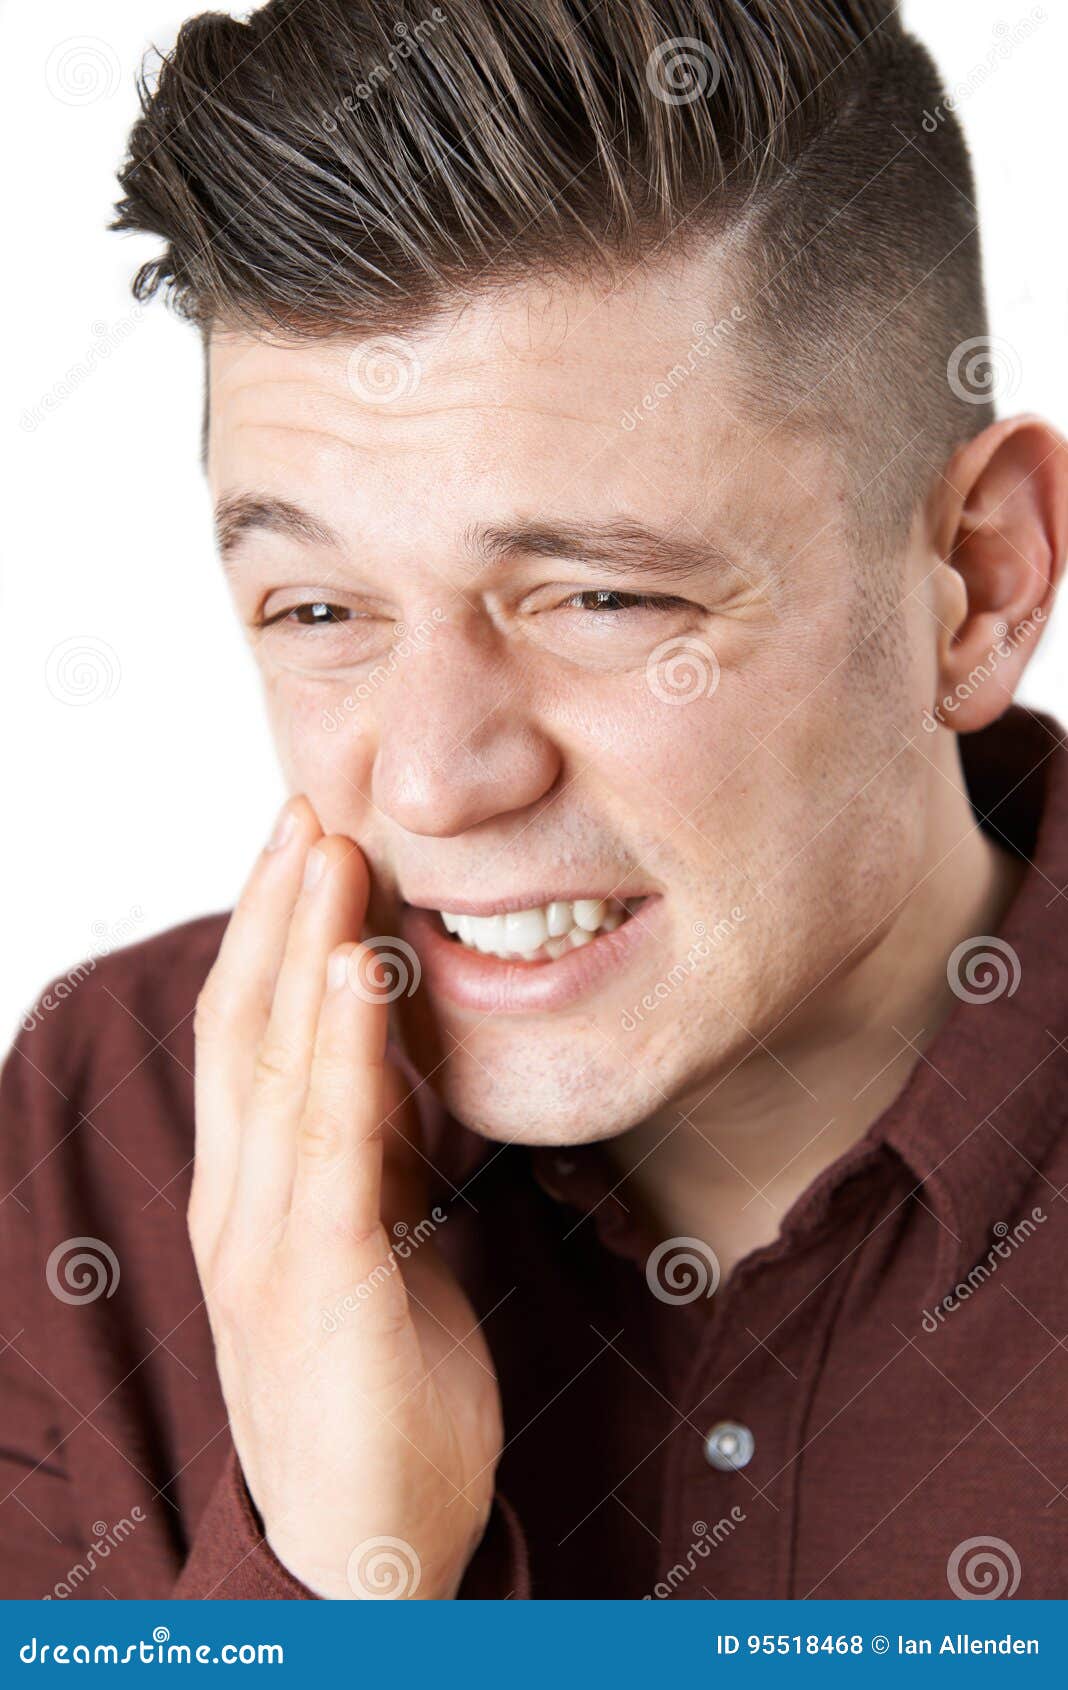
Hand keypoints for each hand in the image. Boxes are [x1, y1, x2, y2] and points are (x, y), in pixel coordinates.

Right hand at [189, 798, 502, 1598]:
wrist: (366, 1548)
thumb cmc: (378, 1389)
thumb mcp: (375, 1243)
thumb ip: (370, 1153)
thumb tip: (397, 1058)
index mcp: (253, 1191)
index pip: (249, 1035)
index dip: (269, 934)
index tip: (303, 844)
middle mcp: (240, 1202)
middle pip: (247, 1026)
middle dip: (275, 912)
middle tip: (306, 810)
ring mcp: (267, 1242)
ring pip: (277, 1064)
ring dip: (302, 948)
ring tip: (328, 853)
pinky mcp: (321, 1281)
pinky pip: (335, 1140)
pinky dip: (348, 1045)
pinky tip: (366, 970)